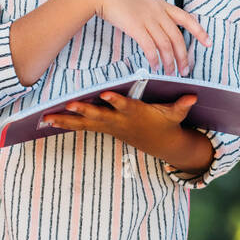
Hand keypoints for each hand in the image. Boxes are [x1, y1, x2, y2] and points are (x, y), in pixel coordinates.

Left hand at [42, 90, 198, 157]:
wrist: (159, 144)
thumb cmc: (166, 123)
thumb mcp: (176, 115)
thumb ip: (182, 105)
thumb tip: (193, 96)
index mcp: (135, 113)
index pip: (124, 106)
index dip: (115, 101)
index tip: (105, 95)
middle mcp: (118, 121)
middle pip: (99, 116)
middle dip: (83, 111)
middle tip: (68, 106)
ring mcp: (109, 126)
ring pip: (84, 123)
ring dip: (65, 120)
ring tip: (46, 117)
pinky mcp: (102, 128)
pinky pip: (80, 126)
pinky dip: (64, 123)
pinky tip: (47, 120)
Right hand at [89, 0, 210, 75]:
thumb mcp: (144, 0)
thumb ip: (155, 12)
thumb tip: (161, 27)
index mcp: (162, 4)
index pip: (187, 18)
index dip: (199, 31)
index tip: (208, 42)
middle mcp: (158, 12)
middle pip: (177, 37)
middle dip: (183, 56)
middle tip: (185, 70)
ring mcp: (147, 19)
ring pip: (165, 45)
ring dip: (169, 61)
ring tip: (170, 72)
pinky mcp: (135, 27)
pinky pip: (150, 47)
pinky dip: (154, 59)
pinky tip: (155, 66)